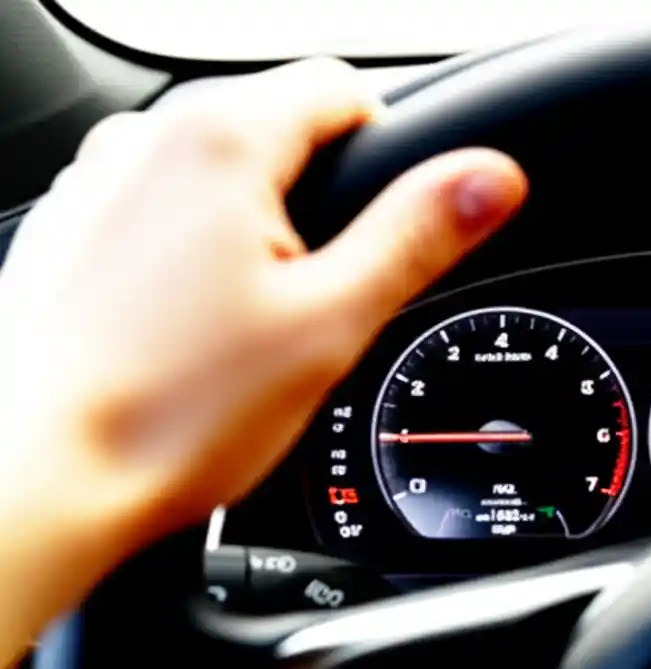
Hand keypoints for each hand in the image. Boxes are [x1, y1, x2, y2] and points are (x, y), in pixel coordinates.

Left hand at [0, 58, 526, 661]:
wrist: (36, 483)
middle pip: (279, 131)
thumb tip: (491, 178)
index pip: (345, 89)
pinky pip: (159, 213)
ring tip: (244, 328)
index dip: (390, 156)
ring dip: (254, 230)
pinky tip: (187, 332)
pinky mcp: (69, 233)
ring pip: (219, 177)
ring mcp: (96, 185)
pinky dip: (191, 254)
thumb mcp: (331, 321)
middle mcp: (146, 141)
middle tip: (317, 303)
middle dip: (320, 204)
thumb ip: (418, 235)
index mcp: (222, 141)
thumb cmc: (168, 413)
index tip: (390, 228)